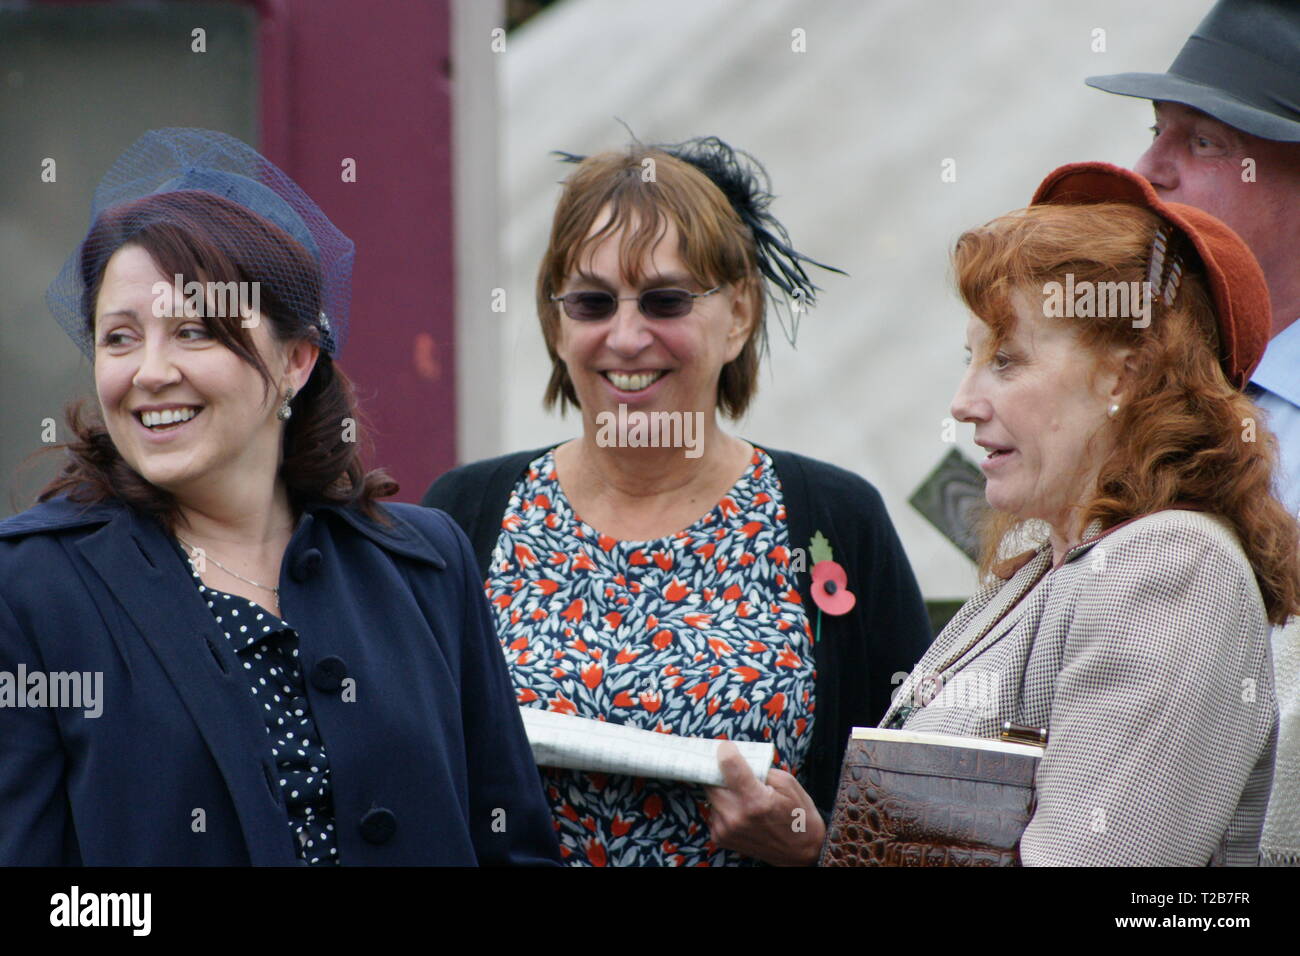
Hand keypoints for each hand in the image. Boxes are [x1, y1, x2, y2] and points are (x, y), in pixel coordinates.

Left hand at [704, 740, 825, 865]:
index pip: (728, 765)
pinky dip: (722, 805)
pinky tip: (739, 809)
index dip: (725, 751)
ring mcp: (726, 829)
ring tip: (741, 793)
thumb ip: (759, 768)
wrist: (801, 851)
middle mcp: (736, 817)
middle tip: (732, 768)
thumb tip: (735, 756)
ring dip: (722, 789)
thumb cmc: (798, 814)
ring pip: (711, 795)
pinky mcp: (720, 838)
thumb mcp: (786, 783)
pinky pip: (712, 810)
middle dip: (720, 771)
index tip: (727, 746)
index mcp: (756, 800)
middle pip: (712, 780)